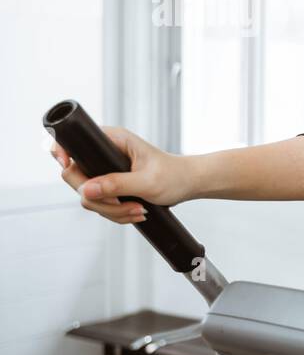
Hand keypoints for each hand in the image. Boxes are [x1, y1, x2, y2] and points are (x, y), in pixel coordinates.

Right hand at [51, 127, 192, 223]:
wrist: (189, 184)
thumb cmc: (175, 175)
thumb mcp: (147, 181)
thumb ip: (116, 185)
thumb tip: (86, 191)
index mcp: (112, 140)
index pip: (73, 142)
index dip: (62, 153)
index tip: (66, 166)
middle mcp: (104, 153)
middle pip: (76, 178)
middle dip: (99, 198)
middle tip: (122, 203)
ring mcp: (105, 171)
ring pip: (89, 196)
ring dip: (112, 210)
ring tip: (138, 211)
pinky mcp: (110, 186)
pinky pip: (100, 204)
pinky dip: (116, 213)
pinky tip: (136, 213)